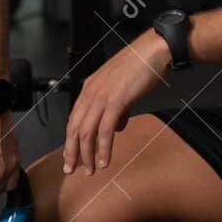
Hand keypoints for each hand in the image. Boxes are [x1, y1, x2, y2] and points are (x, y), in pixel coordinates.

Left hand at [63, 31, 170, 175]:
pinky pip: (105, 130)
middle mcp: (91, 92)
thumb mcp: (121, 88)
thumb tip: (116, 127)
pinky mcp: (116, 101)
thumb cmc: (139, 67)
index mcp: (89, 88)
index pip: (73, 118)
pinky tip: (105, 160)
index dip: (70, 140)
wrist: (152, 51)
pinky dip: (103, 148)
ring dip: (87, 154)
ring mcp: (102, 96)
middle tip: (71, 169)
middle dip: (71, 152)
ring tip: (90, 170)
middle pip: (74, 128)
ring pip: (87, 132)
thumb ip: (116, 109)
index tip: (70, 156)